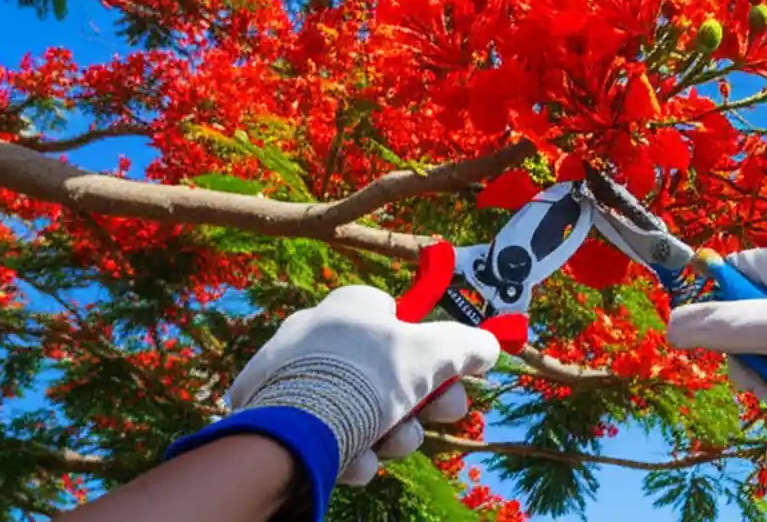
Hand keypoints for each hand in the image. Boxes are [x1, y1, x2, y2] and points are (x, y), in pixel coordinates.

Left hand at [229, 285, 499, 484]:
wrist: (293, 431)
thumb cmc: (367, 377)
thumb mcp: (433, 354)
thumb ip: (466, 345)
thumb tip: (490, 344)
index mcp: (352, 306)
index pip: (399, 317)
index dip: (431, 348)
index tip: (455, 374)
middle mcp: (320, 334)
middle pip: (388, 371)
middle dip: (420, 403)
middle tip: (439, 416)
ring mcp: (293, 376)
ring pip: (363, 408)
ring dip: (390, 433)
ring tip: (390, 445)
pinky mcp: (276, 418)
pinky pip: (330, 432)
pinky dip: (350, 450)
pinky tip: (354, 460)